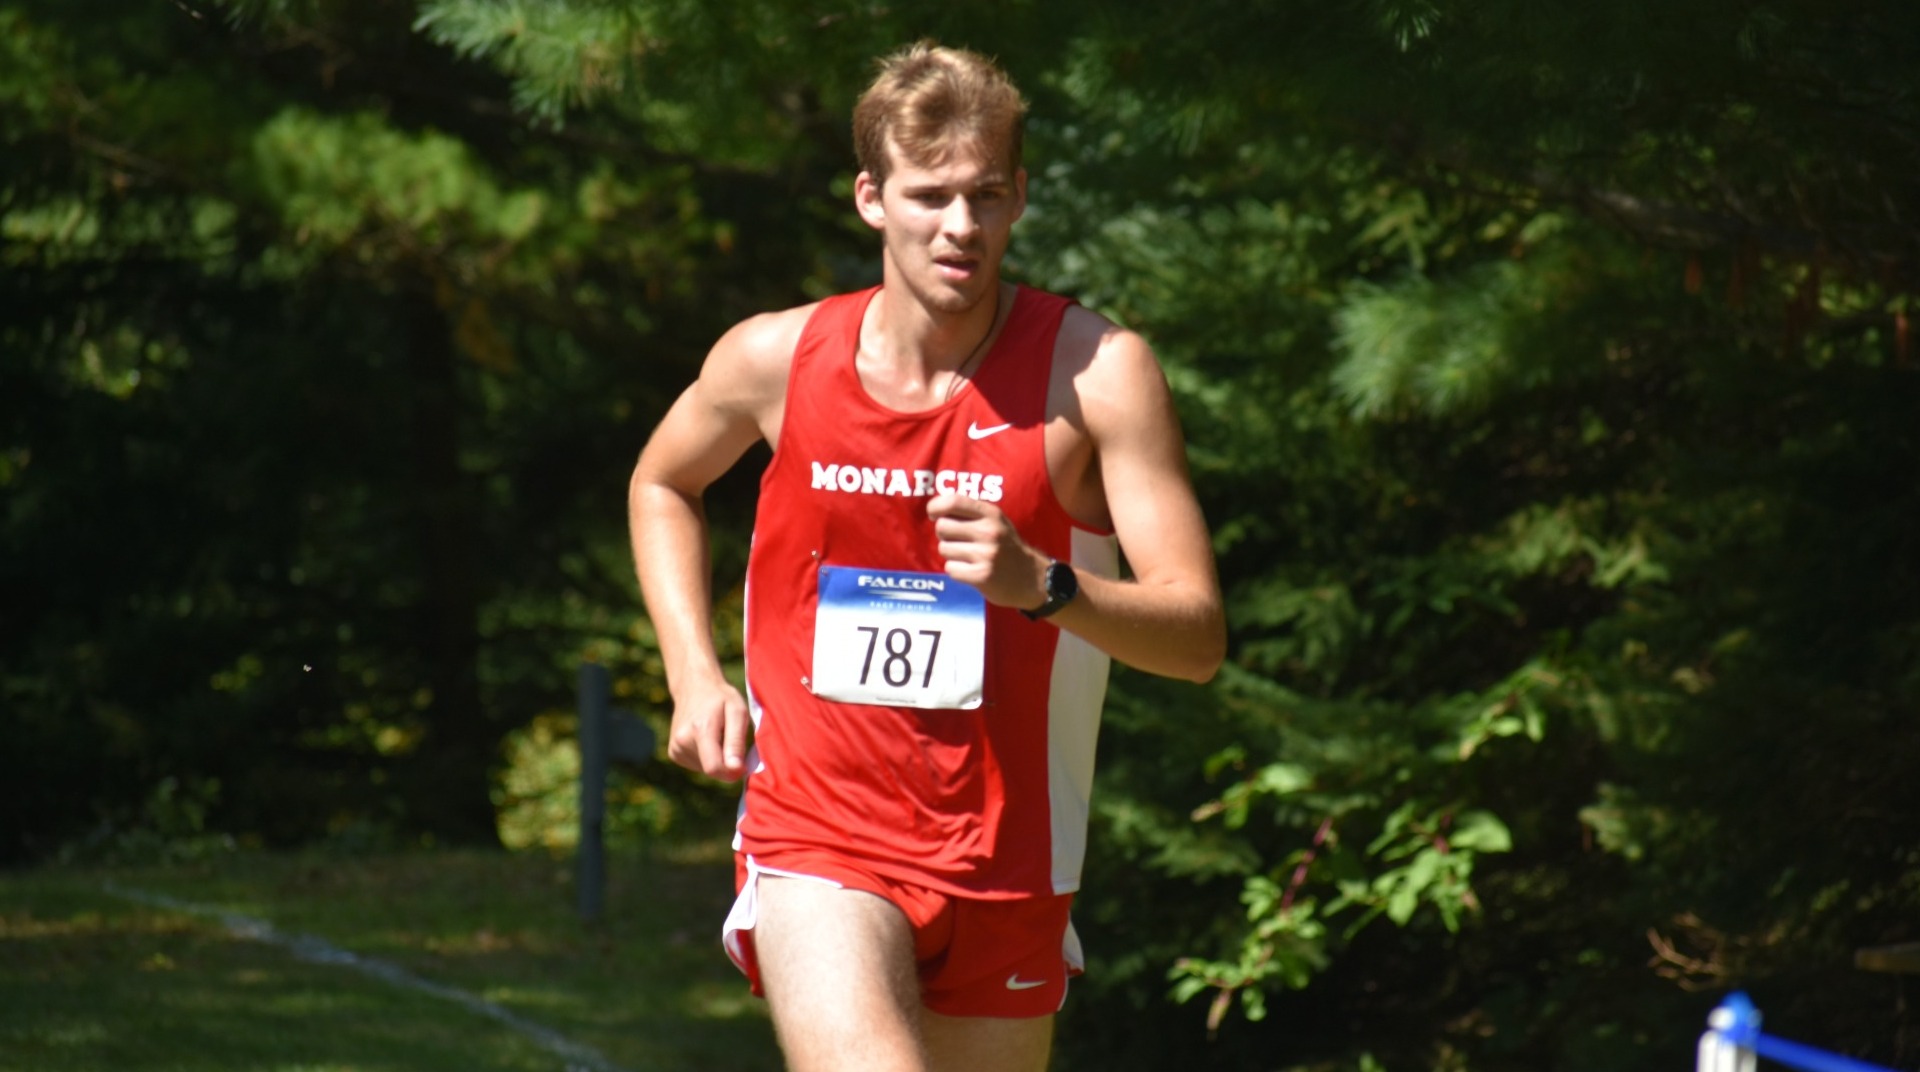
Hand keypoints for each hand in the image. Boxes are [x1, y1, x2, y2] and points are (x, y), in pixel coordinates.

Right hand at [665, 677, 751, 781]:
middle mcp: (682, 741)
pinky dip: (707, 757)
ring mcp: (675, 748)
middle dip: (726, 763)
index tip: (743, 762)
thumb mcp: (737, 712)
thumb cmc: (721, 698)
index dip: (732, 772)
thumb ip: (736, 741)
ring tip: (716, 735)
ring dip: (716, 759)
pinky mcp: (673, 753)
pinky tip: (706, 739)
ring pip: (705, 770)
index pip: (714, 768)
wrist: (693, 687)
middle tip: (729, 738)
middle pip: (712, 770)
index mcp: (700, 730)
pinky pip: (698, 766)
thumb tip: (736, 770)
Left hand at [927, 494, 1046, 608]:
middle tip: (957, 541)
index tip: (935, 515)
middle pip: (942, 527)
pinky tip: (971, 570)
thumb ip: (970, 512)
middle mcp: (989, 531)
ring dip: (951, 554)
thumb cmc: (1006, 546)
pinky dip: (957, 571)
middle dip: (944, 535)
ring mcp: (985, 555)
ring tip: (968, 557)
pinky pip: (950, 569)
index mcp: (991, 514)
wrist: (1032, 578)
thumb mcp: (996, 521)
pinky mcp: (981, 576)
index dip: (935, 507)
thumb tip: (935, 508)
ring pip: (944, 549)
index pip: (953, 501)